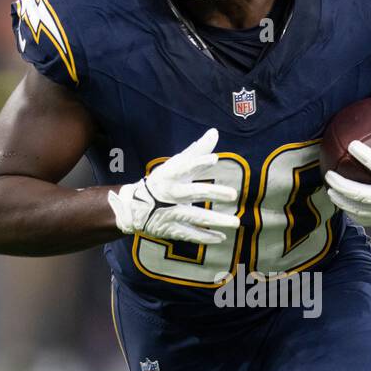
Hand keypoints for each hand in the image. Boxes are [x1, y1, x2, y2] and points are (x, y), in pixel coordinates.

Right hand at [108, 128, 240, 244]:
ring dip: (215, 220)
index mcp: (170, 175)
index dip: (198, 163)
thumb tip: (215, 132)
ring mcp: (171, 213)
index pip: (184, 167)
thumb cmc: (162, 181)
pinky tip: (222, 237)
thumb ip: (197, 151)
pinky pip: (190, 235)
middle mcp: (171, 194)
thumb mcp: (175, 164)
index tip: (213, 158)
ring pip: (195, 217)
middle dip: (213, 193)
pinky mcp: (171, 229)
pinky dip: (206, 237)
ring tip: (236, 222)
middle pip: (192, 192)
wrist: (134, 208)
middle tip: (233, 195)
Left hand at [324, 109, 370, 236]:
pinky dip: (354, 212)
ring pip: (361, 210)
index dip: (366, 157)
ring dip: (343, 202)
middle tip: (329, 175)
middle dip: (343, 186)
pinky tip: (344, 205)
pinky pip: (368, 219)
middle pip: (363, 195)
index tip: (352, 144)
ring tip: (330, 192)